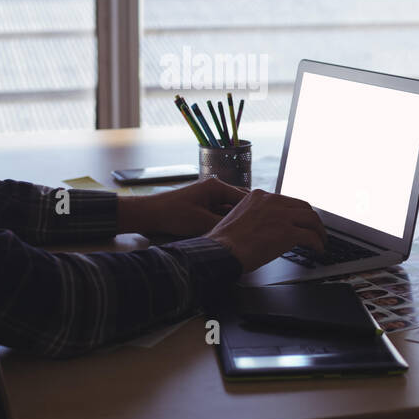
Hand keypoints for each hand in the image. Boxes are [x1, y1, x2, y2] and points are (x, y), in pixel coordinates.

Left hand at [117, 176, 247, 236]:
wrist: (151, 215)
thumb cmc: (172, 214)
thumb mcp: (202, 222)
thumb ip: (225, 224)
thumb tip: (243, 230)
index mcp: (216, 186)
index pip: (245, 197)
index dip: (256, 210)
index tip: (267, 220)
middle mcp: (215, 189)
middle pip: (240, 201)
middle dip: (248, 214)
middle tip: (260, 228)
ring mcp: (209, 198)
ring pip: (231, 209)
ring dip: (236, 219)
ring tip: (248, 232)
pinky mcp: (204, 207)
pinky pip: (221, 213)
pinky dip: (226, 221)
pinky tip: (231, 232)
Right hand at [205, 189, 326, 272]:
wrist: (220, 251)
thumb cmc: (224, 242)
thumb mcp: (238, 218)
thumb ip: (255, 216)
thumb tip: (267, 227)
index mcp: (258, 196)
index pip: (287, 200)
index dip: (297, 212)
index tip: (301, 220)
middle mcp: (271, 202)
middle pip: (303, 207)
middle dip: (312, 220)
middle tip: (316, 230)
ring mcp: (280, 216)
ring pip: (311, 219)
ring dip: (319, 231)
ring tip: (321, 241)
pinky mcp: (287, 232)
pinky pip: (310, 236)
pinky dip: (317, 244)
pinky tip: (318, 250)